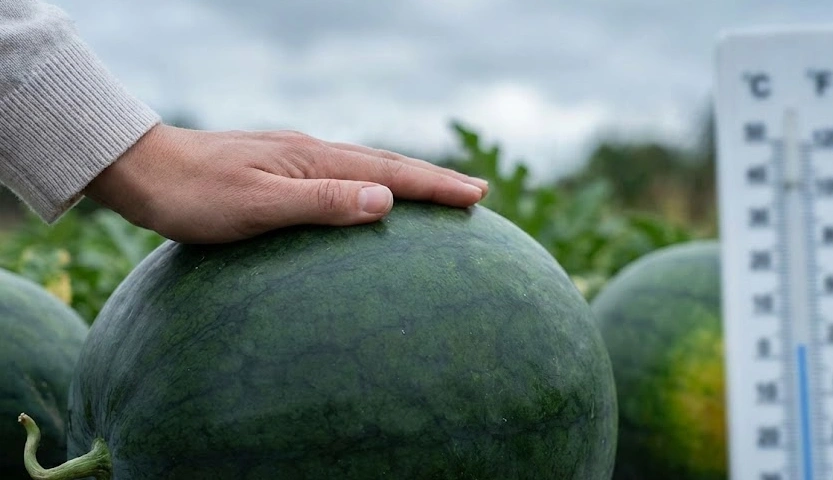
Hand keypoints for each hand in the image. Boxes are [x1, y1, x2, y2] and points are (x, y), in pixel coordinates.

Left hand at [83, 124, 488, 243]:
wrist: (141, 169)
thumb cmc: (193, 195)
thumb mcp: (256, 205)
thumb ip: (320, 202)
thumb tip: (385, 200)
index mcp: (313, 159)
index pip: (389, 173)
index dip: (435, 185)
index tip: (477, 196)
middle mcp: (311, 151)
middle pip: (386, 164)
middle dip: (433, 179)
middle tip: (477, 193)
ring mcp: (295, 157)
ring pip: (365, 166)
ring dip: (406, 179)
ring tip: (436, 192)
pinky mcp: (279, 168)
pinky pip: (341, 174)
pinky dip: (371, 182)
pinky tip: (367, 195)